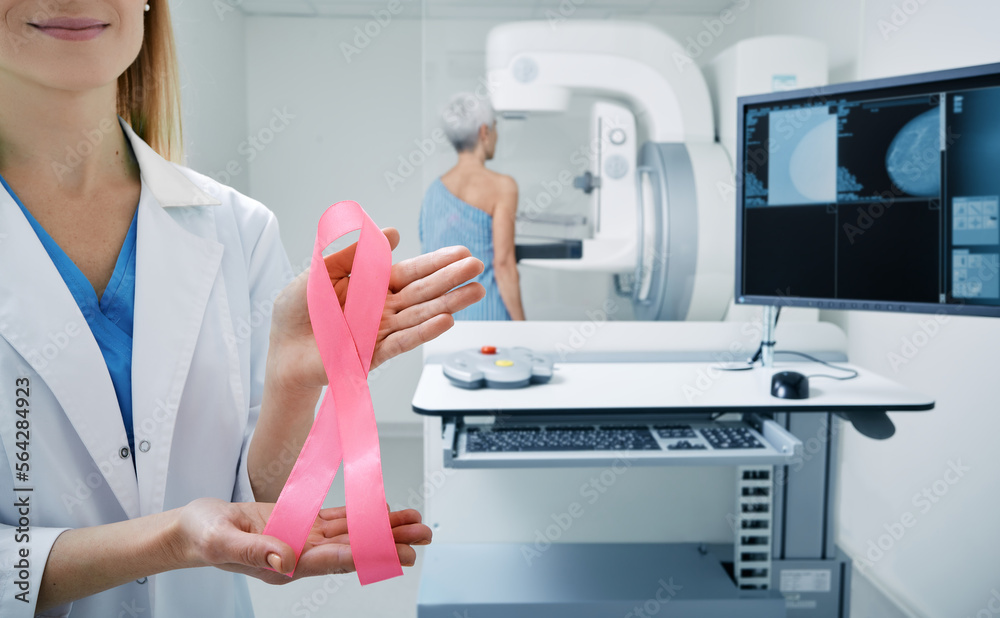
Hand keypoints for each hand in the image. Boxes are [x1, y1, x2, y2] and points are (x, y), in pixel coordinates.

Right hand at [177, 498, 431, 583]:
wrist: (191, 528)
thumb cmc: (202, 536)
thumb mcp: (221, 541)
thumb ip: (253, 551)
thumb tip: (285, 559)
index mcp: (284, 563)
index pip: (333, 560)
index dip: (366, 554)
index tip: (395, 552)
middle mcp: (300, 554)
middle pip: (353, 549)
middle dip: (388, 542)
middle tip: (421, 537)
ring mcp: (301, 539)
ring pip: (352, 533)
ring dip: (383, 528)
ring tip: (414, 523)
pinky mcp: (299, 523)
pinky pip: (338, 521)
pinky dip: (361, 516)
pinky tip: (382, 512)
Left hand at [268, 228, 484, 393]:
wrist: (283, 354)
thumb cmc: (298, 314)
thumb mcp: (322, 272)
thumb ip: (353, 253)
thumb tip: (392, 233)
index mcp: (372, 287)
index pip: (411, 272)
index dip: (436, 262)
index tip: (461, 253)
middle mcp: (383, 309)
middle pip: (423, 292)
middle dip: (451, 279)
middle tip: (478, 267)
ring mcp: (381, 331)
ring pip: (420, 315)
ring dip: (449, 303)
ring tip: (475, 291)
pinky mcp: (374, 353)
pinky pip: (402, 341)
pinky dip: (424, 332)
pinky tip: (447, 321)